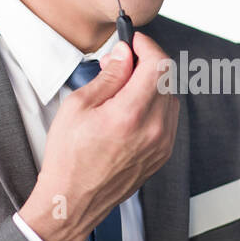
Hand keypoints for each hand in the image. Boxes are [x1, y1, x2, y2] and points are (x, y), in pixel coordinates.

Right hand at [18, 32, 179, 240]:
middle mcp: (153, 130)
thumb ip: (109, 76)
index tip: (134, 41)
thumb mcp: (78, 106)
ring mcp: (162, 144)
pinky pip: (168, 118)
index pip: (158, 64)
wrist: (73, 199)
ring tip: (121, 90)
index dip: (147, 46)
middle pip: (167, 78)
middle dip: (146, 63)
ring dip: (151, 84)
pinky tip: (130, 109)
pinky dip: (154, 105)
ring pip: (170, 96)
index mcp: (130, 114)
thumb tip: (125, 54)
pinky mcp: (163, 154)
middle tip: (120, 64)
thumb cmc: (69, 156)